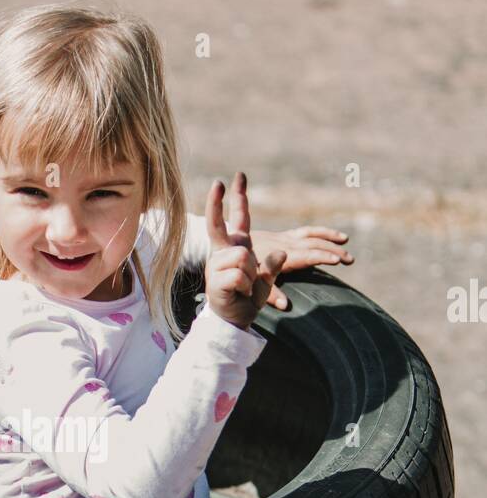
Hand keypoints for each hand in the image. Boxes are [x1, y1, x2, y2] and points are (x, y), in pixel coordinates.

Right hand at [204, 171, 285, 330]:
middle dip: (215, 203)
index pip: (239, 219)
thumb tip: (283, 253)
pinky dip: (245, 287)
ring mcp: (215, 266)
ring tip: (244, 287)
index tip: (238, 175)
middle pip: (217, 225)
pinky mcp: (215, 280)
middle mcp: (223, 253)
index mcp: (236, 248)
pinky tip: (238, 293)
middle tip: (217, 181)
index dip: (239, 197)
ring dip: (250, 275)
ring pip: (242, 258)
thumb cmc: (246, 299)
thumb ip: (273, 265)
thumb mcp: (266, 280)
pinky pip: (239, 276)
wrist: (232, 322)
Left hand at [250, 225, 352, 310]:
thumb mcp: (253, 285)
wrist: (228, 248)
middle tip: (349, 259)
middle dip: (332, 251)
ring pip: (313, 236)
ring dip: (331, 239)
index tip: (336, 260)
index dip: (320, 257)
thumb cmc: (242, 271)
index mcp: (278, 256)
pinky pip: (308, 232)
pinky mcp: (285, 236)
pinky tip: (337, 237)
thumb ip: (270, 294)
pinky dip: (323, 233)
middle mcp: (284, 244)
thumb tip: (286, 306)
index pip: (304, 256)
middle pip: (312, 245)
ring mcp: (285, 239)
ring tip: (347, 244)